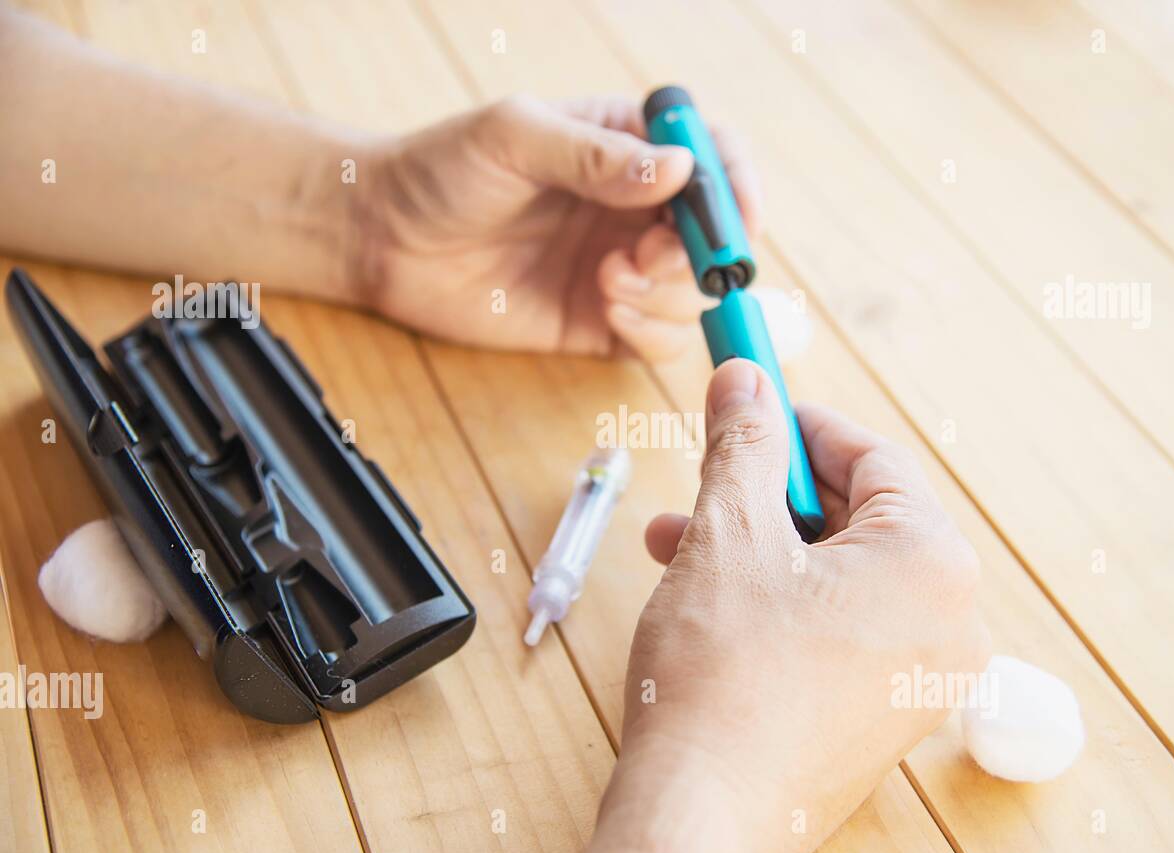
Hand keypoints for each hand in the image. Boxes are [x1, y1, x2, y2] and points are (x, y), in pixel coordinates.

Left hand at [351, 95, 761, 358]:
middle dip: (697, 251)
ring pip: (693, 293)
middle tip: (644, 254)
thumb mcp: (515, 138)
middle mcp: (634, 208)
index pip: (712, 156)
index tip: (737, 217)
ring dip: (666, 293)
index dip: (736, 185)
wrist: (385, 240)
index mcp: (624, 146)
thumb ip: (594, 155)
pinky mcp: (601, 324)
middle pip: (714, 234)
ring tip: (606, 281)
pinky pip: (660, 341)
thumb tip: (678, 169)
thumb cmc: (443, 171)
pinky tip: (608, 313)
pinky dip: (652, 334)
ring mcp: (623, 268)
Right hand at [583, 359, 990, 852]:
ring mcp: (918, 679)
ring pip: (838, 578)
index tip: (754, 403)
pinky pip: (839, 631)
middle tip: (707, 479)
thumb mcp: (727, 534)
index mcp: (933, 565)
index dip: (803, 425)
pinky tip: (711, 602)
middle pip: (858, 518)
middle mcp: (947, 624)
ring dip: (760, 551)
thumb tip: (744, 381)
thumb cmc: (723, 676)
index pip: (874, 459)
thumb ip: (741, 446)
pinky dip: (781, 604)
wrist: (704, 814)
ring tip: (678, 547)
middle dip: (767, 495)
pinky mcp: (881, 719)